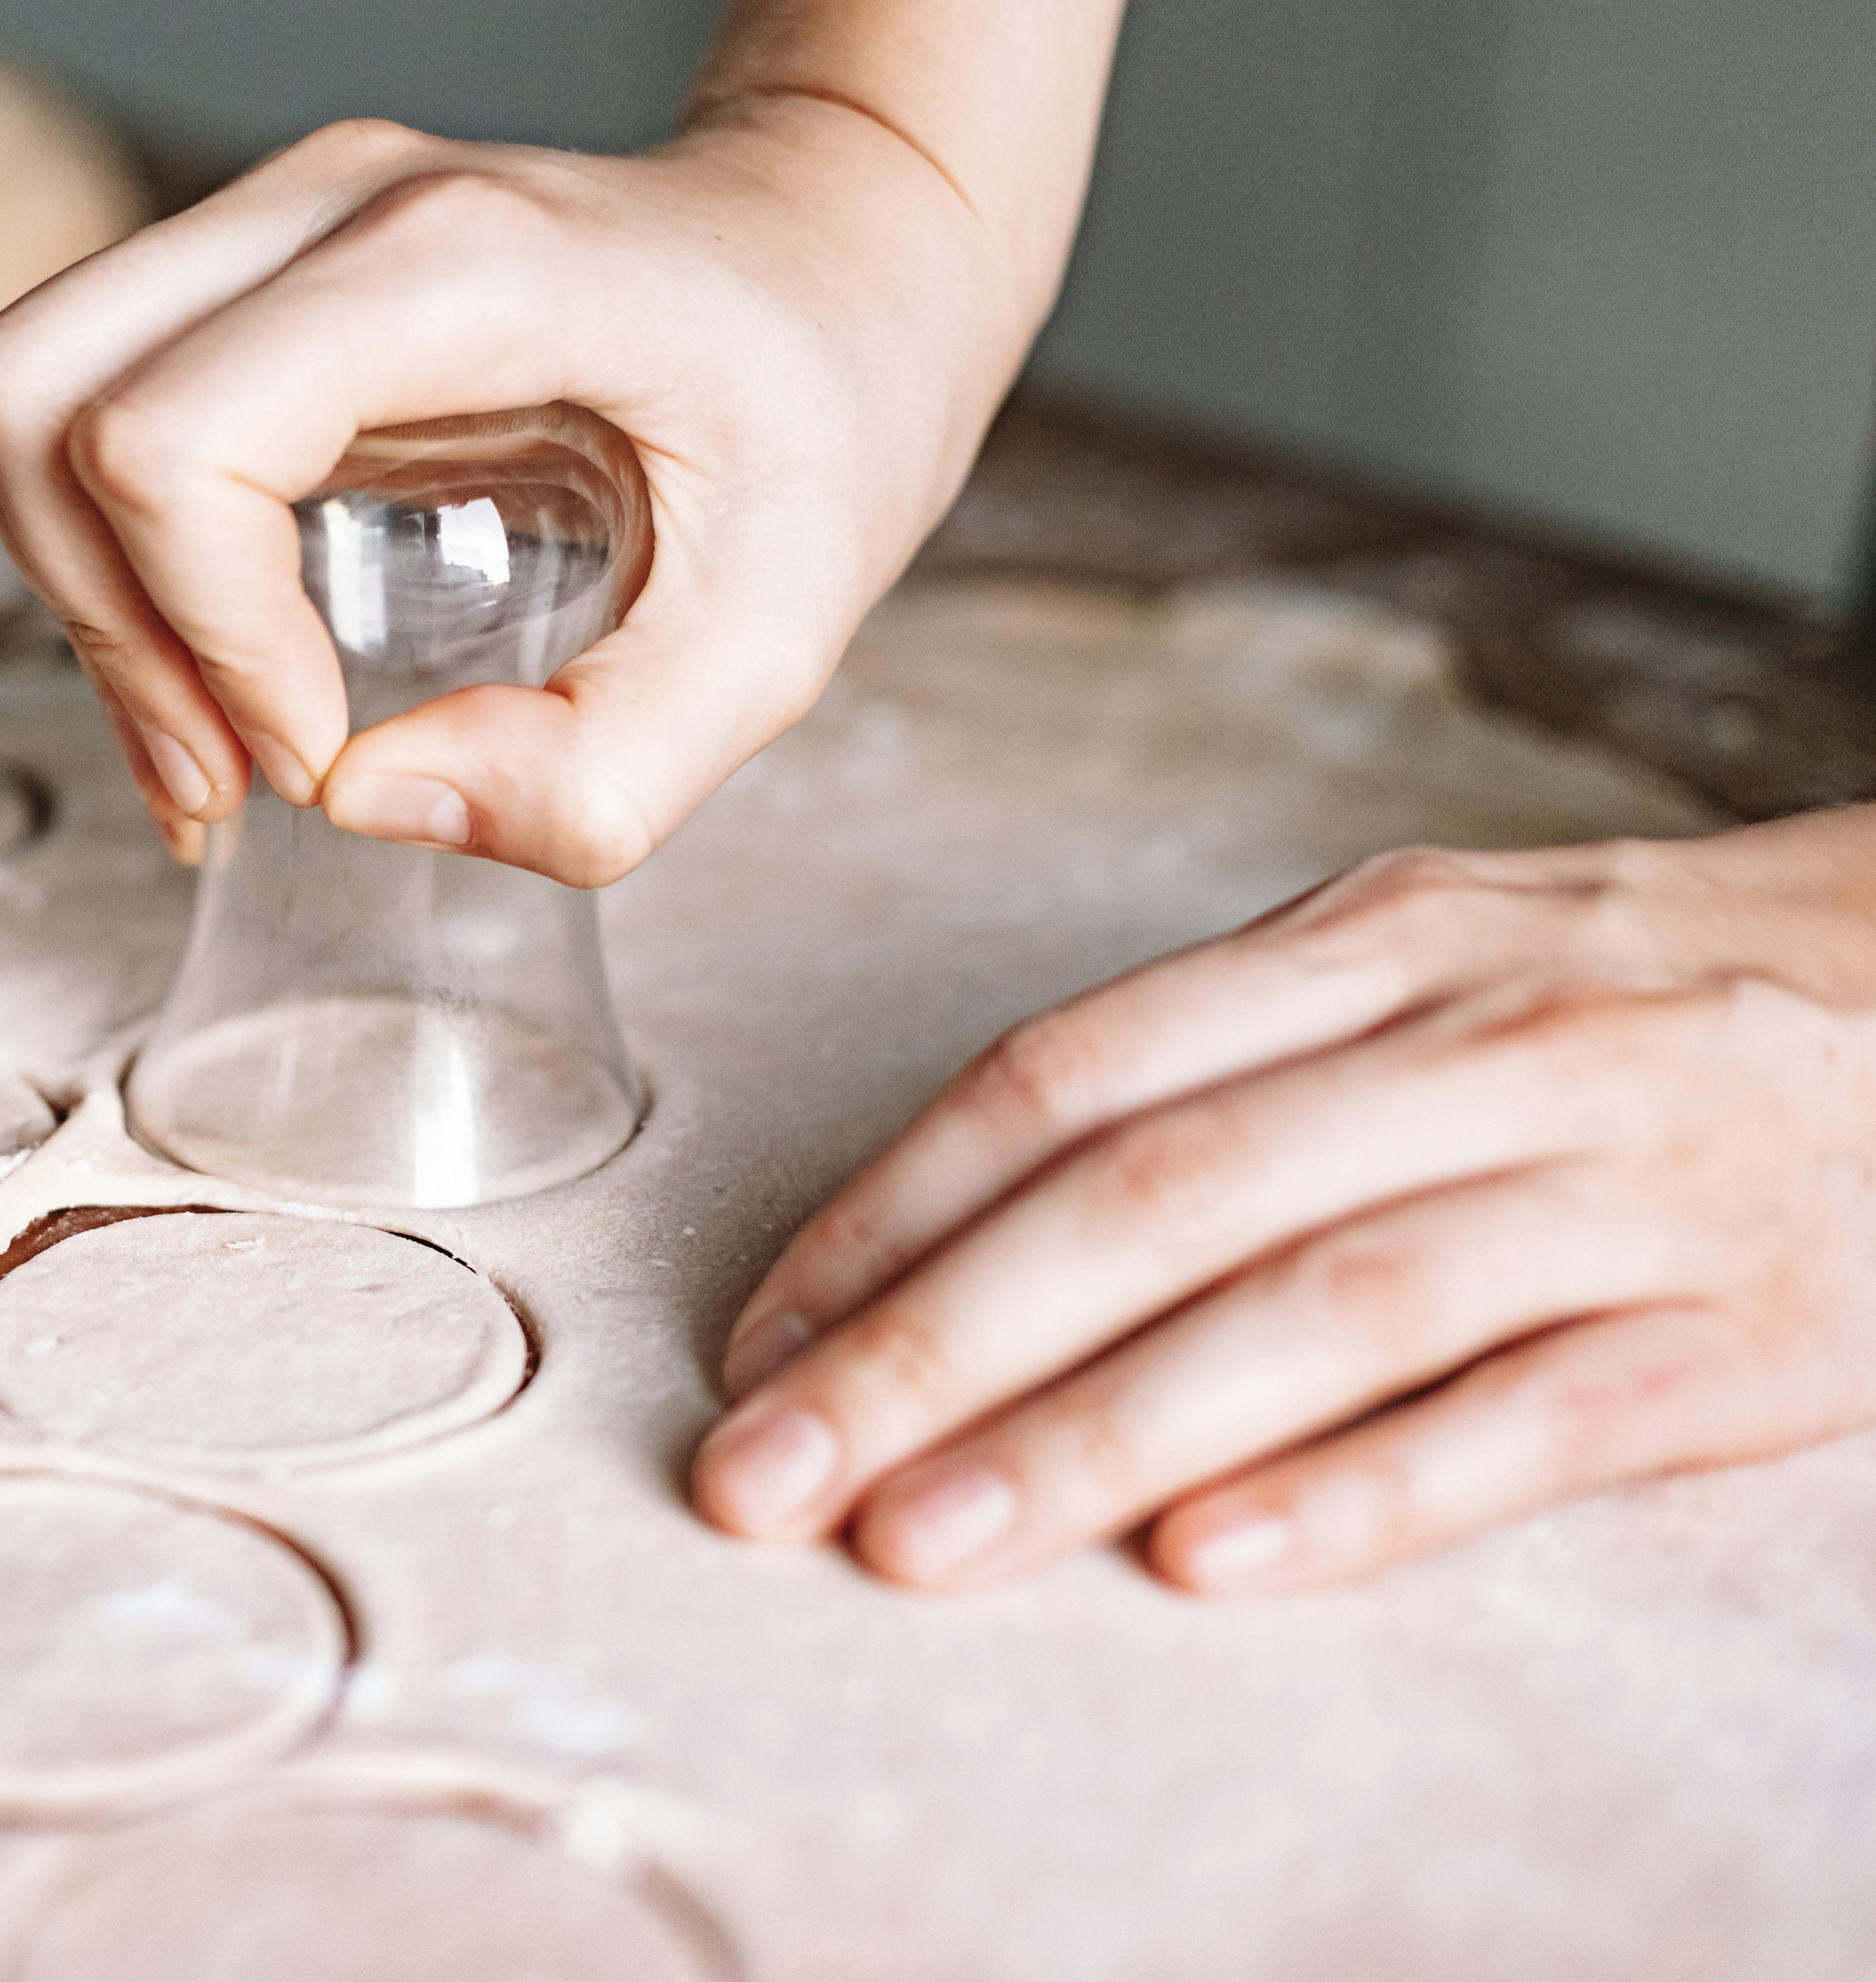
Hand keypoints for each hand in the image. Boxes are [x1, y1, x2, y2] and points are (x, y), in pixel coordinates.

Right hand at [0, 97, 1024, 882]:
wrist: (846, 243)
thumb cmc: (828, 406)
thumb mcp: (777, 635)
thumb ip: (599, 774)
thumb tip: (361, 804)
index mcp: (462, 265)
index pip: (173, 439)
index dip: (206, 633)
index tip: (316, 751)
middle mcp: (336, 204)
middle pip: (38, 396)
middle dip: (104, 622)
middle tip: (231, 773)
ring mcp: (282, 218)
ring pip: (27, 394)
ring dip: (84, 595)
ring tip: (212, 742)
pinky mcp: (261, 270)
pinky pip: (89, 403)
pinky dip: (109, 555)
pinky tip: (215, 672)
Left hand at [692, 810, 1875, 1594]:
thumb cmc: (1619, 1001)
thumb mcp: (1414, 976)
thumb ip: (1213, 1076)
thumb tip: (961, 1228)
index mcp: (1364, 946)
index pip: (1064, 1080)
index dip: (887, 1217)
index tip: (759, 1344)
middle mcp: (1475, 1044)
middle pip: (1149, 1201)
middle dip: (929, 1350)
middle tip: (765, 1477)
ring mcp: (1617, 1182)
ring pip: (1311, 1313)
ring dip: (1093, 1438)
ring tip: (921, 1542)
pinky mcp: (1745, 1327)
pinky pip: (1528, 1416)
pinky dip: (1363, 1491)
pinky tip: (1211, 1558)